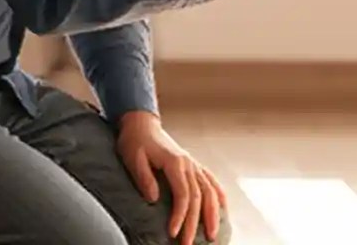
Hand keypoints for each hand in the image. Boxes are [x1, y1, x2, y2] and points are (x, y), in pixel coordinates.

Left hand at [118, 111, 225, 243]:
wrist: (141, 123)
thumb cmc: (135, 141)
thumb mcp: (133, 158)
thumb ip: (144, 178)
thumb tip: (153, 198)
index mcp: (175, 162)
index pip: (183, 194)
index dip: (180, 215)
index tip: (173, 233)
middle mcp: (189, 163)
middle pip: (198, 197)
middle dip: (195, 223)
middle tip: (188, 244)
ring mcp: (193, 164)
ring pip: (210, 191)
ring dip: (212, 214)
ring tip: (211, 235)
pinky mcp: (193, 165)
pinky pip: (211, 181)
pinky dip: (219, 196)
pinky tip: (223, 209)